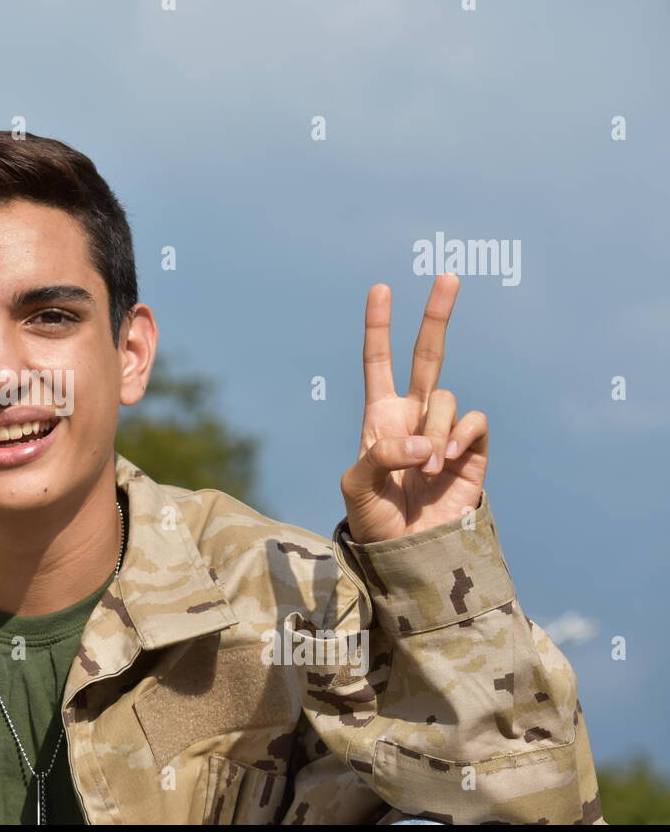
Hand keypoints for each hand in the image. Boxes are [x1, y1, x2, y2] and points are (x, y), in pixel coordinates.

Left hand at [339, 273, 488, 543]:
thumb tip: (421, 441)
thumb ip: (380, 457)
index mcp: (380, 417)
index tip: (380, 290)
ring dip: (435, 429)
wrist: (410, 555)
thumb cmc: (375, 521)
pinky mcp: (472, 452)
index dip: (378, 327)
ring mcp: (445, 432)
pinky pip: (473, 423)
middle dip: (436, 316)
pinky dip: (459, 436)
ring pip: (446, 399)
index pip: (378, 362)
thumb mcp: (357, 489)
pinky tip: (445, 463)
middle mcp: (414, 416)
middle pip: (428, 356)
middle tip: (448, 276)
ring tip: (424, 470)